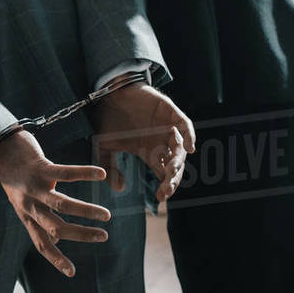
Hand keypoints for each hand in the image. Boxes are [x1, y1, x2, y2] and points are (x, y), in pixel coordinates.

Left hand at [0, 128, 112, 277]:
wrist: (0, 147)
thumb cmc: (17, 177)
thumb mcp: (24, 202)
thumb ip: (39, 221)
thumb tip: (57, 240)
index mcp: (26, 216)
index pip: (41, 243)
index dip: (55, 259)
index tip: (72, 273)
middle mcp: (29, 205)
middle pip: (55, 227)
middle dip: (80, 235)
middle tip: (103, 237)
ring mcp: (34, 187)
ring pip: (62, 205)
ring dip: (86, 211)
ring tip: (106, 216)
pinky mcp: (40, 167)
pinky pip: (66, 173)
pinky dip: (85, 173)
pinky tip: (102, 174)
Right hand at [90, 79, 195, 203]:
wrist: (108, 94)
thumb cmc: (108, 120)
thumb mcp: (104, 148)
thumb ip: (110, 168)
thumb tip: (120, 189)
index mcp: (149, 152)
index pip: (163, 173)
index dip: (165, 186)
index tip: (161, 197)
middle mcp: (161, 142)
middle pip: (173, 164)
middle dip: (172, 178)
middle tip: (167, 189)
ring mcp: (167, 127)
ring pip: (180, 148)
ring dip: (178, 161)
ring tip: (171, 171)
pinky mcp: (169, 111)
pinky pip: (184, 125)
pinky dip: (189, 136)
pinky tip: (189, 148)